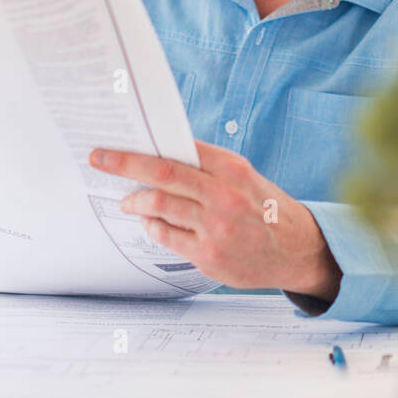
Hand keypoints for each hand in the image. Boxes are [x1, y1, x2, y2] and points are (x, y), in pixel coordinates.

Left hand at [89, 141, 341, 302]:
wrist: (298, 249)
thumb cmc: (264, 208)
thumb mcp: (243, 177)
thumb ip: (207, 167)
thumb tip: (159, 156)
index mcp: (232, 168)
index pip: (179, 149)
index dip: (143, 147)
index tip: (117, 144)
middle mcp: (224, 195)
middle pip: (162, 174)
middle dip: (124, 164)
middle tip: (99, 159)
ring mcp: (215, 226)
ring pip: (160, 205)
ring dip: (136, 200)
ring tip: (127, 200)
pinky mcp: (208, 254)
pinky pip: (167, 235)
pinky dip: (153, 225)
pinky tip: (152, 222)